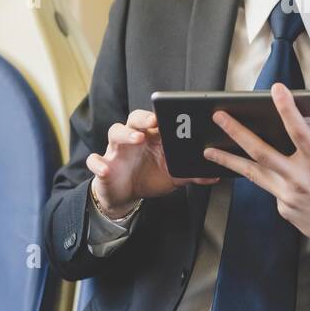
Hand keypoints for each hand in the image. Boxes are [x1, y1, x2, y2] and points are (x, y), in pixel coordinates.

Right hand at [86, 109, 218, 216]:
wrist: (126, 195)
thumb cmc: (149, 177)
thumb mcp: (173, 177)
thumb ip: (191, 174)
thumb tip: (213, 175)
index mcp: (150, 137)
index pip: (154, 119)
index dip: (161, 115)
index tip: (172, 116)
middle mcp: (132, 138)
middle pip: (134, 119)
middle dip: (143, 119)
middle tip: (154, 122)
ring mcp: (116, 150)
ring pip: (115, 133)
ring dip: (124, 134)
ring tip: (136, 138)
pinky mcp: (103, 166)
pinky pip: (95, 161)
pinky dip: (98, 164)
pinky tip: (104, 169)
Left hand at [202, 83, 309, 247]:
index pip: (297, 129)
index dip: (286, 107)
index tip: (275, 90)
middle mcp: (299, 177)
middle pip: (260, 151)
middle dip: (236, 132)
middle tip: (218, 117)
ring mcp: (288, 195)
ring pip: (253, 173)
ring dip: (229, 161)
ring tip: (209, 150)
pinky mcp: (284, 208)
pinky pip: (271, 188)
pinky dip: (265, 178)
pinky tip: (257, 171)